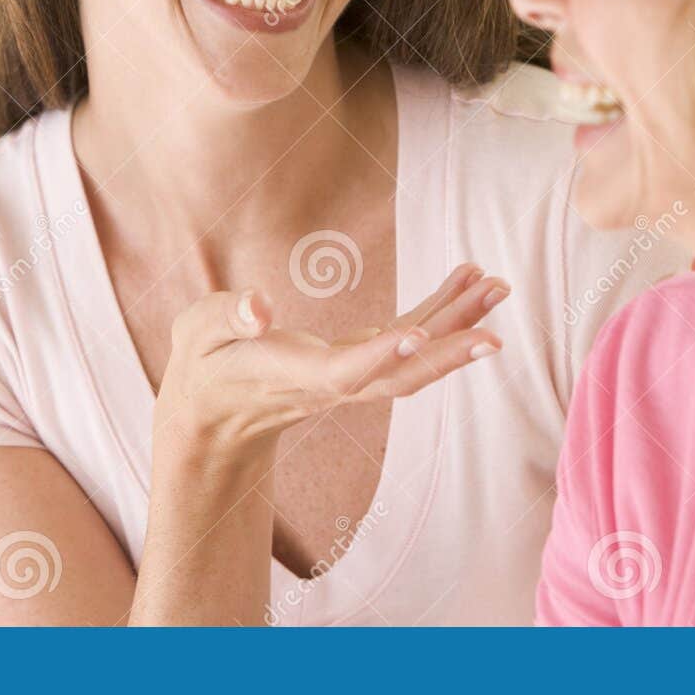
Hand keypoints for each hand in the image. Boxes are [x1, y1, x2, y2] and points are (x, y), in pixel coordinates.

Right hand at [153, 263, 506, 455]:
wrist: (214, 414)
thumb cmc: (205, 364)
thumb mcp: (197, 333)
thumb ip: (228, 318)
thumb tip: (259, 307)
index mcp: (292, 375)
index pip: (343, 371)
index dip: (381, 356)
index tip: (420, 337)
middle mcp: (331, 383)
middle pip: (398, 376)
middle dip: (447, 353)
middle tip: (494, 327)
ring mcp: (351, 377)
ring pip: (413, 362)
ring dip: (458, 327)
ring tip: (497, 288)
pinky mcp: (360, 363)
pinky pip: (408, 341)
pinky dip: (442, 313)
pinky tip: (468, 281)